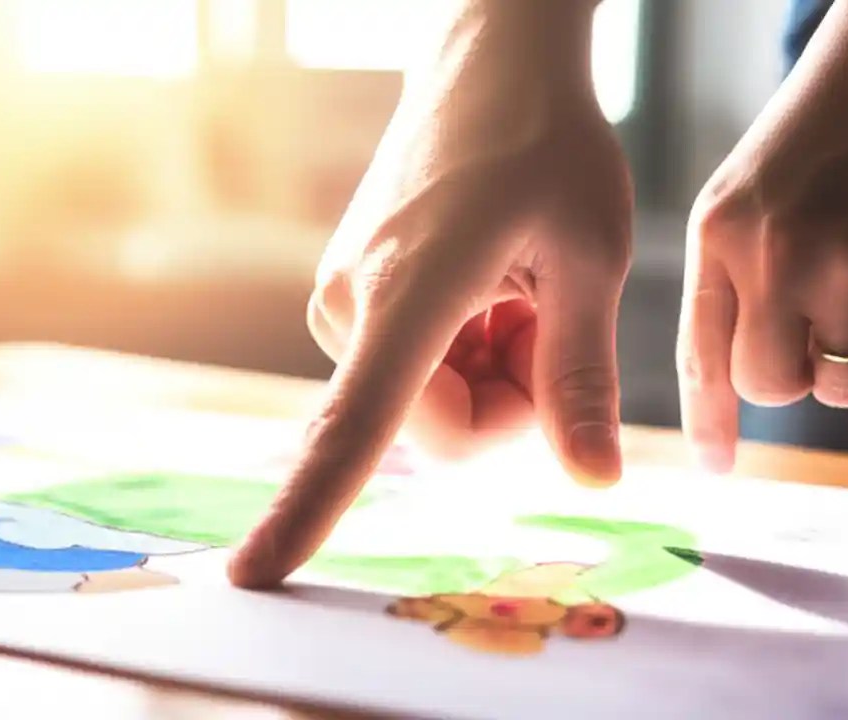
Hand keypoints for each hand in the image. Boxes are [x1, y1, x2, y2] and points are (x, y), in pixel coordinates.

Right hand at [228, 0, 631, 588]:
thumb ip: (580, 376)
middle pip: (438, 429)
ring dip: (492, 371)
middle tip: (548, 319)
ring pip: (428, 402)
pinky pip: (413, 368)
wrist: (488, 66)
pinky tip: (487, 285)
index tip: (255, 574)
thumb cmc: (546, 145)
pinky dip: (466, 349)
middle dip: (509, 402)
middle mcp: (351, 307)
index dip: (306, 511)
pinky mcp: (350, 298)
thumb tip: (590, 480)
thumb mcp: (591, 259)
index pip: (351, 428)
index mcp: (406, 295)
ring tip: (518, 286)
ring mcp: (343, 303)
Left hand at [678, 0, 847, 471]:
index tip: (713, 468)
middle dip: (786, 379)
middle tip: (802, 335)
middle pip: (773, 386)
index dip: (709, 422)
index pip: (702, 354)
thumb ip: (728, 288)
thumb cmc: (806, 150)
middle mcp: (779, 253)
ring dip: (845, 360)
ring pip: (843, 382)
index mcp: (720, 235)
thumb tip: (741, 390)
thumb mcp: (736, 207)